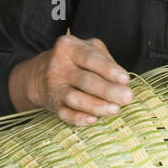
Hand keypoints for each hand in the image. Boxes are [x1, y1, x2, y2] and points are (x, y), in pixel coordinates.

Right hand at [9, 35, 133, 125]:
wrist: (40, 74)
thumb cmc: (75, 61)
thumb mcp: (87, 50)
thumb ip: (106, 62)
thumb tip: (123, 82)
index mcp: (69, 47)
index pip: (90, 58)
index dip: (109, 70)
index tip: (125, 79)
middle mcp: (58, 65)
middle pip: (85, 80)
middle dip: (107, 90)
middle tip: (127, 98)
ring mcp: (54, 86)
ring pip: (75, 98)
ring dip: (95, 105)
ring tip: (114, 109)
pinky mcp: (53, 104)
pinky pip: (65, 114)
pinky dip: (78, 118)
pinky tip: (92, 120)